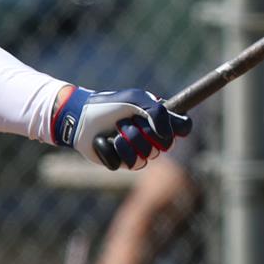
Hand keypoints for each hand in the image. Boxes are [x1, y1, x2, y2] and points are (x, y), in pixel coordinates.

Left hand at [54, 87, 191, 170]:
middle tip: (127, 122)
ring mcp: (137, 151)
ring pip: (144, 157)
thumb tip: (168, 137)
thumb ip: (158, 112)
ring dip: (126, 141)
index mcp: (158, 119)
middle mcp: (151, 137)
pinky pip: (123, 163)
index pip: (183, 127)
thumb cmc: (108, 104)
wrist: (80, 117)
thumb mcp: (135, 99)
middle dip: (142, 132)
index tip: (166, 126)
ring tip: (114, 132)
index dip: (179, 129)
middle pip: (164, 146)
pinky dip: (109, 149)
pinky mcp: (120, 162)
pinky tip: (102, 141)